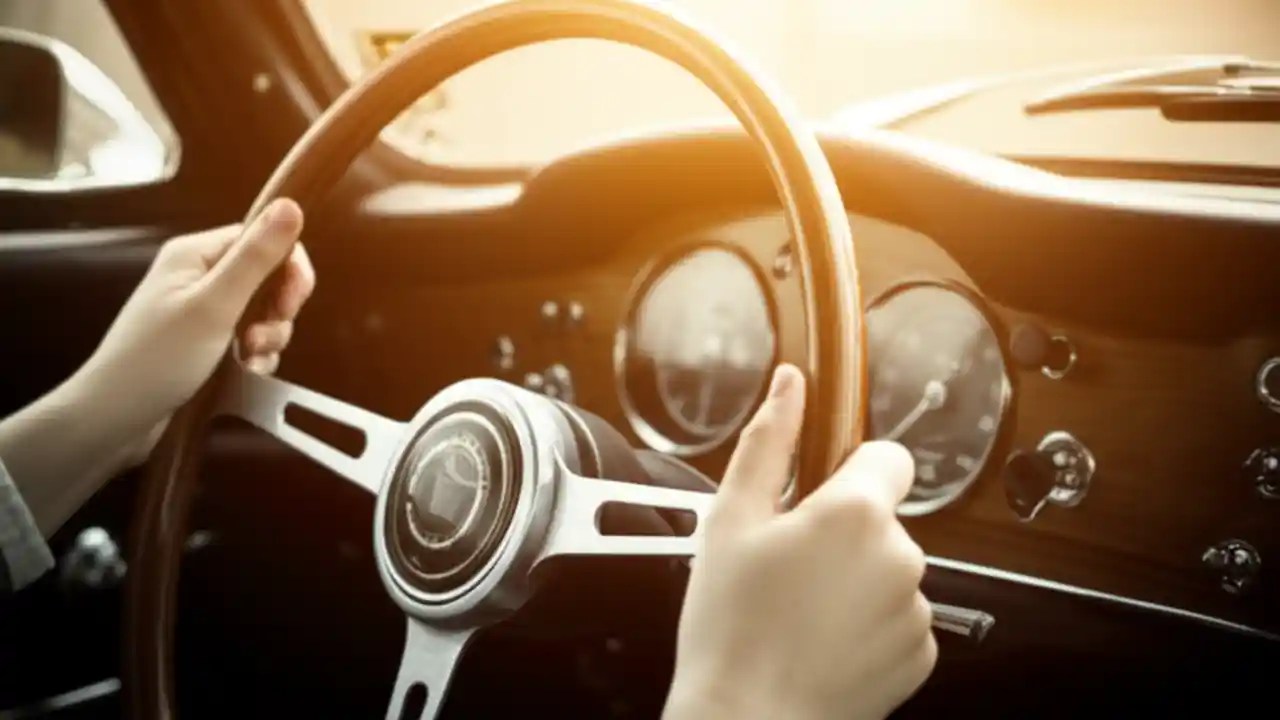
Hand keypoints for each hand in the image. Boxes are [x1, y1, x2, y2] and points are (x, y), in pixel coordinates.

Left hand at [82, 198, 312, 456]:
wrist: (116, 418)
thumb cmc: (160, 357)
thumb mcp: (214, 305)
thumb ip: (256, 257)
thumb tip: (292, 203)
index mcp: (196, 254)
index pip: (261, 239)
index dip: (288, 267)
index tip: (293, 303)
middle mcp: (199, 276)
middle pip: (267, 277)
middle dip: (278, 310)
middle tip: (263, 337)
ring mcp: (202, 312)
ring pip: (263, 313)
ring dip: (269, 338)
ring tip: (248, 360)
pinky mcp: (206, 345)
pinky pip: (251, 341)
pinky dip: (256, 358)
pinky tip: (244, 374)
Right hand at [665, 364, 934, 719]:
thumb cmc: (729, 626)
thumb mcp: (730, 520)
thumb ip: (769, 441)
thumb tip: (791, 384)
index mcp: (856, 513)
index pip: (889, 456)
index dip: (849, 472)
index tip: (814, 501)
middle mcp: (902, 556)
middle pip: (883, 518)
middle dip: (843, 532)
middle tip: (787, 567)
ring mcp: (916, 610)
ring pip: (889, 568)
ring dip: (856, 580)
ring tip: (800, 611)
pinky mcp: (920, 654)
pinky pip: (899, 617)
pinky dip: (869, 624)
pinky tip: (822, 641)